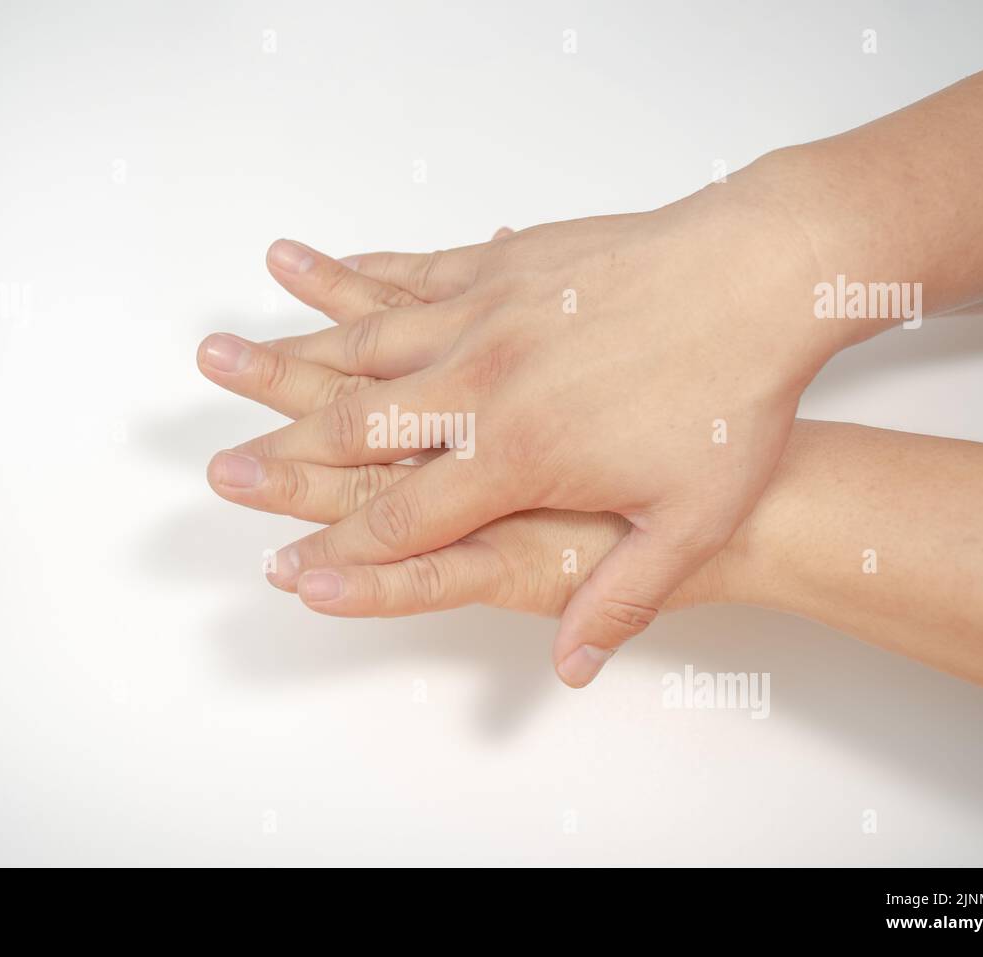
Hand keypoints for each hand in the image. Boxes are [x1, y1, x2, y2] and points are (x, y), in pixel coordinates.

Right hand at [228, 159, 830, 685]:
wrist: (760, 273)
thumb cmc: (733, 395)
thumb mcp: (690, 519)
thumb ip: (620, 598)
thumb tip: (573, 666)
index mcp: (517, 452)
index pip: (405, 519)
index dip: (340, 553)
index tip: (287, 570)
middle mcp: (480, 381)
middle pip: (358, 429)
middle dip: (283, 457)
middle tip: (222, 469)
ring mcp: (482, 314)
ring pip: (363, 346)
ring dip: (288, 359)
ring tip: (222, 357)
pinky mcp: (498, 265)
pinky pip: (404, 273)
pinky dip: (348, 275)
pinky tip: (305, 267)